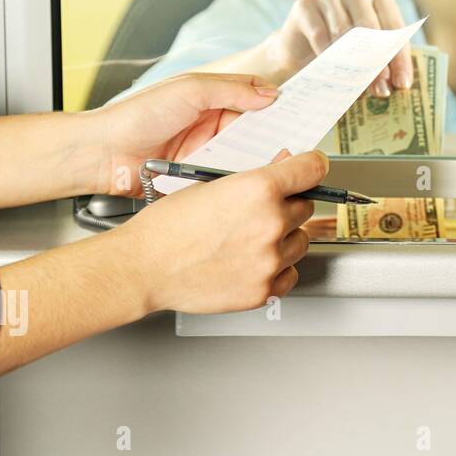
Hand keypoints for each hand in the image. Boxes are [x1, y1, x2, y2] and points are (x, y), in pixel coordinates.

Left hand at [89, 73, 279, 196]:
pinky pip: (227, 176)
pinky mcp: (199, 175)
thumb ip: (231, 90)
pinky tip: (249, 178)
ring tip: (275, 160)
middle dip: (273, 134)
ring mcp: (207, 151)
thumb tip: (268, 92)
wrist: (102, 153)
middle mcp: (212, 124)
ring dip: (257, 157)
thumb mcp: (189, 90)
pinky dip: (238, 177)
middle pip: (255, 128)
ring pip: (245, 154)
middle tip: (294, 139)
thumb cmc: (136, 115)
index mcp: (211, 98)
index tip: (300, 107)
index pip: (254, 96)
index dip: (277, 101)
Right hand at [119, 148, 326, 314]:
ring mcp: (269, 260)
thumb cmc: (167, 227)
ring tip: (249, 239)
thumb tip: (282, 168)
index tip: (311, 169)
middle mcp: (270, 223)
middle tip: (260, 211)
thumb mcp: (210, 185)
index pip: (313, 169)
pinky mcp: (264, 289)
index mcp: (259, 189)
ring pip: (301, 241)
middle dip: (288, 205)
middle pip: (306, 206)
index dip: (312, 166)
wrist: (142, 267)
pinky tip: (252, 261)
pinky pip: (290, 273)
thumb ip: (253, 179)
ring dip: (284, 238)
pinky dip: (277, 268)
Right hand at [262, 0, 412, 93]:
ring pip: (344, 28)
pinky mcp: (305, 4)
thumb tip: (398, 85)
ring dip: (351, 60)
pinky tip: (330, 72)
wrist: (301, 50)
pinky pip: (319, 32)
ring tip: (356, 86)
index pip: (394, 26)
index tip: (401, 84)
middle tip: (380, 89)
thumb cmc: (342, 50)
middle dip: (377, 60)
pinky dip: (326, 54)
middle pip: (370, 25)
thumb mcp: (367, 56)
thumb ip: (384, 63)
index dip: (400, 57)